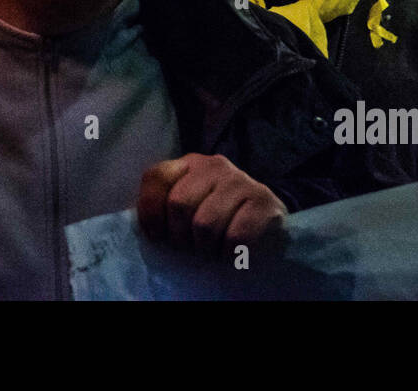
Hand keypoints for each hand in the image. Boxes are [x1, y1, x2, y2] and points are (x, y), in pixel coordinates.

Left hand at [137, 153, 286, 258]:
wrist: (268, 218)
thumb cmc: (219, 214)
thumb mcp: (190, 203)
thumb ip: (167, 204)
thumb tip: (150, 229)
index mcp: (189, 164)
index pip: (156, 177)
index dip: (150, 211)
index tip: (157, 235)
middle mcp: (214, 165)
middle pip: (179, 204)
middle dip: (180, 236)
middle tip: (190, 246)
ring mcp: (241, 180)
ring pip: (205, 223)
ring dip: (205, 247)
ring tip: (211, 249)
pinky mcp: (264, 201)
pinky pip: (235, 236)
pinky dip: (228, 253)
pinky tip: (230, 251)